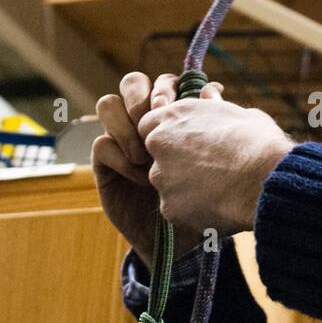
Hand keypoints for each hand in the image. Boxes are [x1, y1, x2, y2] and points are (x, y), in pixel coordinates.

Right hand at [91, 72, 222, 263]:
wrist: (183, 240)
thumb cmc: (206, 198)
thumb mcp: (219, 163)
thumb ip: (214, 126)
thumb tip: (213, 90)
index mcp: (175, 116)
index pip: (164, 82)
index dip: (169, 87)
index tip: (185, 104)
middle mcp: (146, 124)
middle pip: (132, 83)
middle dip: (140, 96)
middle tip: (156, 120)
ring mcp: (124, 141)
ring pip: (108, 105)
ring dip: (126, 126)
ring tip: (146, 155)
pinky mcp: (106, 165)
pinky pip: (102, 145)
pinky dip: (121, 157)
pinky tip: (142, 177)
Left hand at [137, 85, 293, 240]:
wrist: (268, 179)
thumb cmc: (259, 142)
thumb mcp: (239, 113)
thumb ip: (214, 105)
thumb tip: (209, 92)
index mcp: (173, 116)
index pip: (150, 125)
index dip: (170, 136)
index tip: (189, 143)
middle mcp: (160, 144)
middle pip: (157, 157)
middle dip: (176, 163)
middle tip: (208, 169)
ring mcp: (162, 178)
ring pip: (168, 185)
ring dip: (186, 188)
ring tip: (219, 188)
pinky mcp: (169, 207)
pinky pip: (178, 210)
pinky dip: (193, 210)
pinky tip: (219, 205)